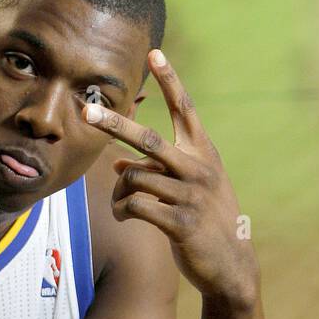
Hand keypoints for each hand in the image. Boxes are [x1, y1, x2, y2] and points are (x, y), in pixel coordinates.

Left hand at [84, 48, 259, 309]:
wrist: (231, 265)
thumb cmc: (205, 222)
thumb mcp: (189, 189)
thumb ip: (158, 172)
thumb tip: (116, 166)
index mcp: (203, 153)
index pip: (185, 109)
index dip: (171, 81)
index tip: (155, 53)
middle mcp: (199, 169)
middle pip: (148, 140)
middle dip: (115, 124)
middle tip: (87, 111)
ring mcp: (191, 195)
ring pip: (134, 178)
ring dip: (118, 192)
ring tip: (120, 205)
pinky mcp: (181, 222)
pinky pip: (136, 206)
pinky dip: (122, 210)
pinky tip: (125, 218)